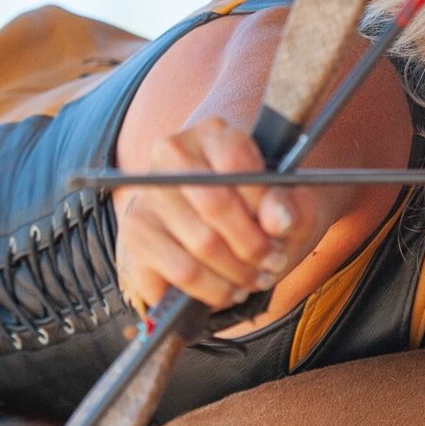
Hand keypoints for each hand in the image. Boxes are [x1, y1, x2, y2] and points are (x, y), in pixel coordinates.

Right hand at [113, 116, 306, 315]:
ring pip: (202, 244)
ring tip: (255, 280)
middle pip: (215, 205)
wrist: (216, 228)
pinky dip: (213, 291)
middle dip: (253, 245)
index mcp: (212, 133)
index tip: (282, 231)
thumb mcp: (288, 202)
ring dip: (238, 273)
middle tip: (274, 263)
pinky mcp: (135, 235)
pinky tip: (229, 290)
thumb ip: (289, 205)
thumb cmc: (258, 209)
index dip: (263, 201)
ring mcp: (148, 195)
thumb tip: (277, 221)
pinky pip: (182, 273)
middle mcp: (172, 156)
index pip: (235, 161)